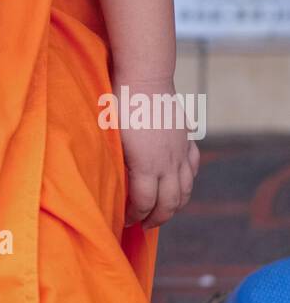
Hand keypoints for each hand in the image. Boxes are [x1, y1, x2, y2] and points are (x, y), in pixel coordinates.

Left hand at [114, 80, 200, 229]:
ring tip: (163, 212)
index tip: (125, 221)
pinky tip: (180, 183)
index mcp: (146, 166)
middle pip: (169, 203)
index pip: (144, 203)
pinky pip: (192, 166)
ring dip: (175, 205)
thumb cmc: (119, 105)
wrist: (144, 77)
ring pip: (185, 188)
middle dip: (157, 218)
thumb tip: (110, 184)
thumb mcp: (110, 137)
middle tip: (145, 226)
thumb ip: (115, 163)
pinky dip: (188, 180)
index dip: (135, 216)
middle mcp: (168, 163)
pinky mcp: (185, 138)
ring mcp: (180, 151)